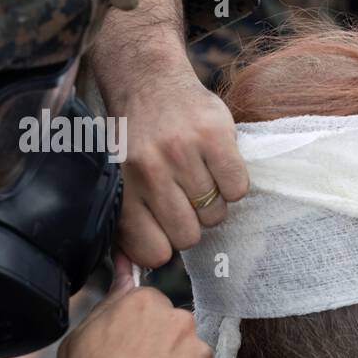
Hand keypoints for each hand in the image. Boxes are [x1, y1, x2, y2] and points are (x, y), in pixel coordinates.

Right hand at [54, 261, 221, 357]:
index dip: (134, 329)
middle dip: (160, 348)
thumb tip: (124, 270)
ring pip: (190, 357)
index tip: (125, 351)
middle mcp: (180, 322)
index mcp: (144, 304)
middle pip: (173, 328)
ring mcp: (201, 355)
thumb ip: (108, 302)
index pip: (148, 304)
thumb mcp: (79, 341)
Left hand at [87, 0, 247, 267]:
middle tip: (185, 199)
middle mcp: (150, 171)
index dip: (165, 246)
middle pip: (190, 236)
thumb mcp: (119, 182)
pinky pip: (238, 188)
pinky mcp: (214, 135)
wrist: (148, 82)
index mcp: (124, 189)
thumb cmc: (136, 142)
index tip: (165, 230)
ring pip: (216, 213)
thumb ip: (128, 226)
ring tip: (198, 175)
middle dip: (192, 223)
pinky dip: (233, 183)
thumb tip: (135, 275)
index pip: (154, 253)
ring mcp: (182, 152)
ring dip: (213, 201)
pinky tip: (216, 165)